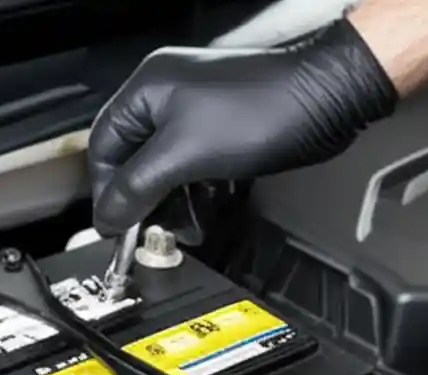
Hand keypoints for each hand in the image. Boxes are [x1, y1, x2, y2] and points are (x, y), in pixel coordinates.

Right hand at [88, 18, 396, 235]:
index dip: (104, 190)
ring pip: (165, 170)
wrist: (325, 100)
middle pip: (133, 161)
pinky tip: (203, 213)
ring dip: (170, 203)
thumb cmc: (258, 111)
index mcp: (147, 89)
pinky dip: (195, 195)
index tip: (114, 226)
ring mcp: (196, 114)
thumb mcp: (182, 156)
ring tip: (182, 227)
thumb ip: (136, 188)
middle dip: (142, 200)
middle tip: (147, 232)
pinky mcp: (222, 132)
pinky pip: (194, 170)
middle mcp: (167, 97)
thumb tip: (107, 217)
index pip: (102, 146)